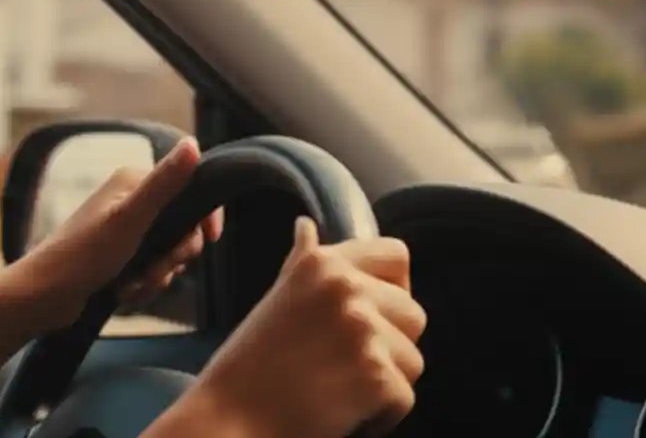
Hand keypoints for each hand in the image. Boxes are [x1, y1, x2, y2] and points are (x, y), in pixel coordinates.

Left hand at [16, 137, 223, 328]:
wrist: (43, 297)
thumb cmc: (83, 255)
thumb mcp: (130, 219)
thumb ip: (164, 184)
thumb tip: (193, 143)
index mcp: (133, 182)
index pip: (189, 190)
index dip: (204, 217)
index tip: (210, 239)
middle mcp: (130, 201)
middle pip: (182, 228)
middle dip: (173, 257)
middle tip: (155, 270)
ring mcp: (125, 230)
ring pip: (167, 254)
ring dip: (157, 276)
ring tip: (132, 285)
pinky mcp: (119, 256)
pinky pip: (151, 271)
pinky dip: (143, 285)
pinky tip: (124, 292)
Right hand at [168, 217, 425, 437]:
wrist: (231, 421)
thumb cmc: (251, 366)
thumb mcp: (276, 299)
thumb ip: (303, 262)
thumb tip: (306, 226)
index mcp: (323, 265)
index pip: (397, 256)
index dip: (394, 289)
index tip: (372, 315)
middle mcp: (346, 288)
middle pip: (414, 314)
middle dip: (391, 345)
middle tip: (344, 365)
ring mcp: (363, 331)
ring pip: (414, 359)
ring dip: (386, 382)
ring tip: (338, 390)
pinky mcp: (377, 375)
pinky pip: (405, 397)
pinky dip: (380, 415)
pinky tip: (341, 413)